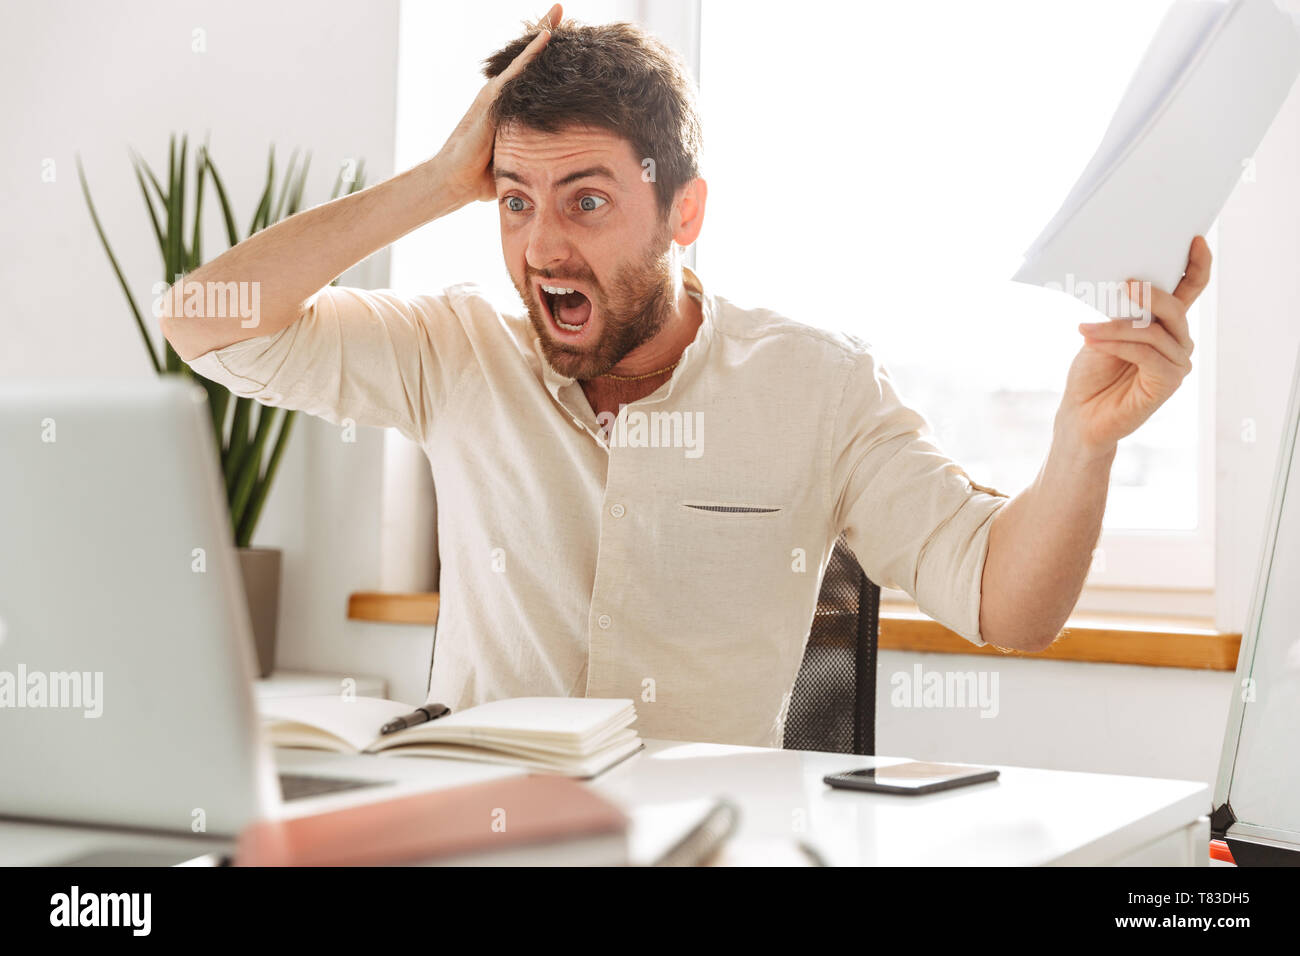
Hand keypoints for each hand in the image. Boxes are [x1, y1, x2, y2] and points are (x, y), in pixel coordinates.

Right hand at [434, 4, 561, 203]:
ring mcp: (495, 92)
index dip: (548, 55)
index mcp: (508, 104)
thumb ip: (533, 151)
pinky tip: (547, 36)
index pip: (531, 73)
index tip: (569, 38)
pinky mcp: (492, 99)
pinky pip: (517, 71)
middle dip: (546, 30)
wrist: (458, 181)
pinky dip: (532, 53)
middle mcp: (501, 92)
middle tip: (563, 8)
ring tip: (559, 10)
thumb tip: (560, 161)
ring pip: (524, 57)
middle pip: (528, 57)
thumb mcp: (516, 157)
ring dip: (542, 32)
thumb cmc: (484, 174)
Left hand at [1055, 235, 1211, 456]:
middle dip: (1150, 294)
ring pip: (1155, 332)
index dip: (1196, 266)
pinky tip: (1092, 340)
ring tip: (1087, 329)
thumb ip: (1123, 311)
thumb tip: (1128, 284)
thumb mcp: (1104, 330)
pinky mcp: (1167, 383)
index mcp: (1165, 325)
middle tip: (1126, 284)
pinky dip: (1118, 345)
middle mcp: (1177, 342)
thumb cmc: (1092, 371)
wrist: (1080, 414)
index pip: (1189, 291)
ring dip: (1119, 327)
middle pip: (1175, 309)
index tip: (1195, 241)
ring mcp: (1176, 364)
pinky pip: (1147, 354)